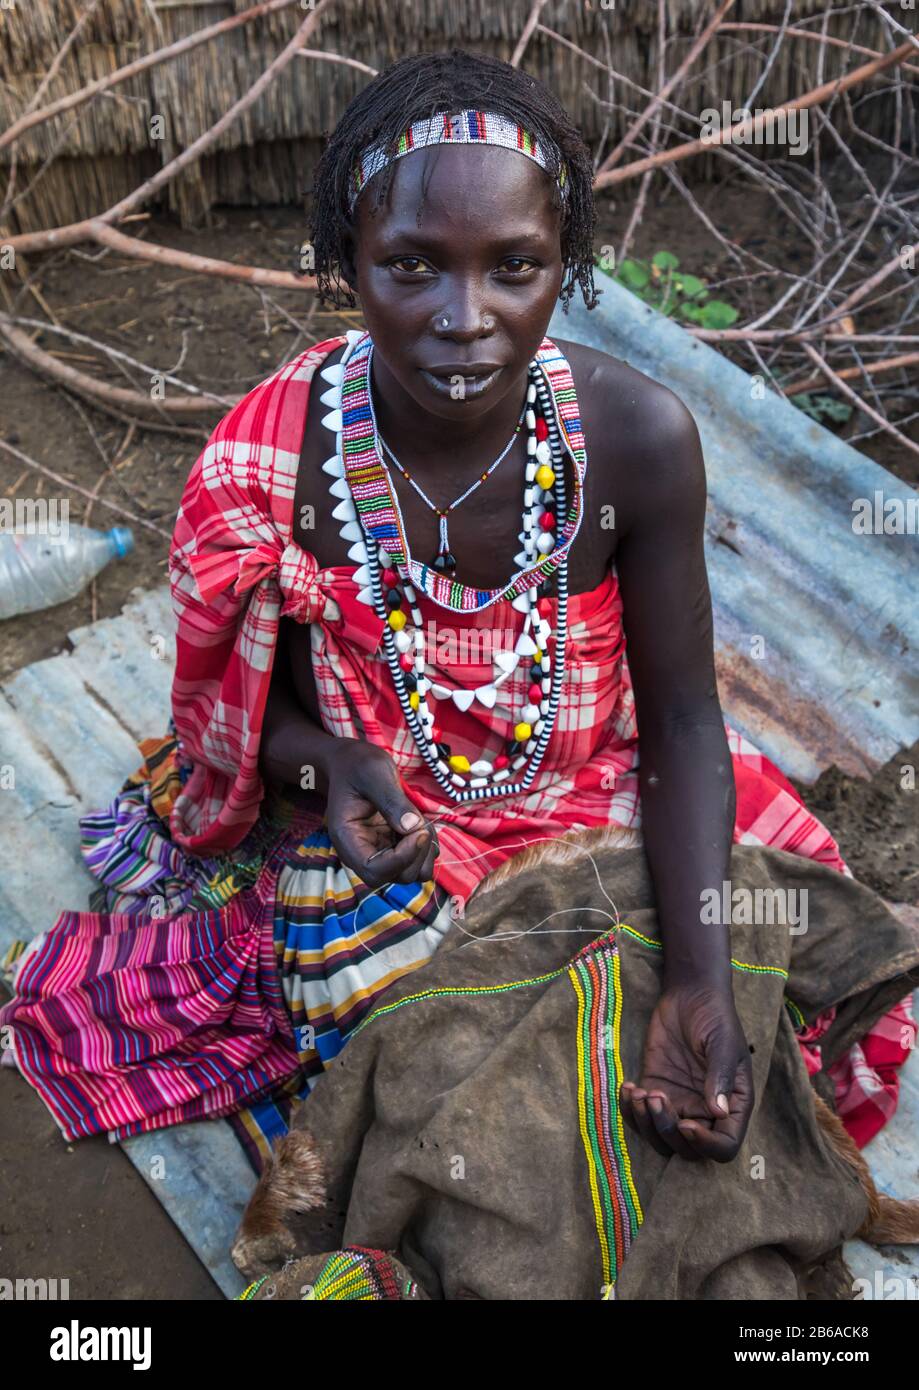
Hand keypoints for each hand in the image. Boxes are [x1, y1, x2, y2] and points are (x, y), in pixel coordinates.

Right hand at [322, 738, 438, 887]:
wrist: (350, 763)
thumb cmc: (357, 765)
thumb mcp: (374, 773)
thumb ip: (392, 800)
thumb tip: (412, 828)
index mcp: (347, 838)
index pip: (374, 871)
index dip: (402, 858)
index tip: (418, 831)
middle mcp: (361, 852)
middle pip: (396, 877)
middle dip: (418, 853)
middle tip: (421, 820)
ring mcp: (378, 851)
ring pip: (411, 872)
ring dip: (426, 850)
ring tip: (421, 820)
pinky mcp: (392, 847)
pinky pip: (417, 859)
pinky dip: (427, 845)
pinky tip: (421, 821)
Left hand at [620, 981, 753, 1162]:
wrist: (690, 995)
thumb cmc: (715, 1017)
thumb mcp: (723, 1043)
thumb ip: (720, 1076)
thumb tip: (719, 1111)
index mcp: (732, 1106)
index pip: (724, 1146)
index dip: (705, 1145)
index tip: (685, 1124)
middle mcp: (705, 1112)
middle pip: (687, 1149)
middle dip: (667, 1131)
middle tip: (655, 1097)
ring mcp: (678, 1104)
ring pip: (660, 1139)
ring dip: (645, 1124)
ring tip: (639, 1092)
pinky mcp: (655, 1091)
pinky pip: (639, 1116)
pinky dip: (629, 1110)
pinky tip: (628, 1087)